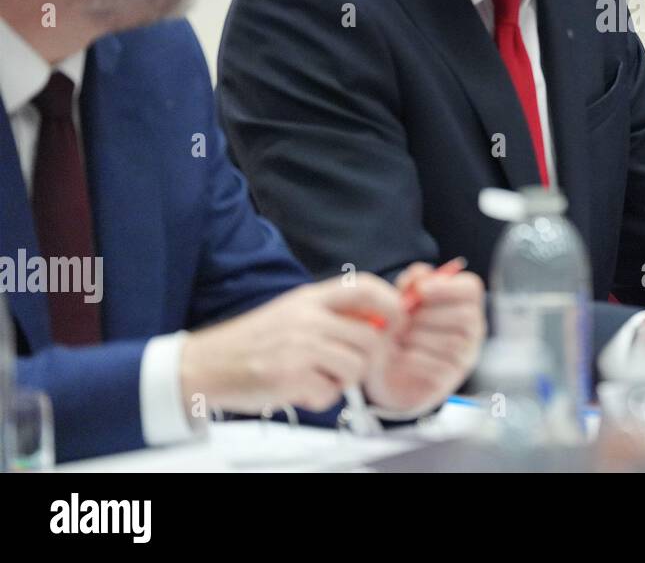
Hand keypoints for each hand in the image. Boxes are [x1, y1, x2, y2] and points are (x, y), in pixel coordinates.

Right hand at [180, 273, 401, 414]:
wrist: (205, 365)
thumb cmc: (255, 341)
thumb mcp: (294, 312)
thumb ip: (333, 313)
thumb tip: (382, 317)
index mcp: (309, 298)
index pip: (364, 287)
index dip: (390, 302)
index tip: (397, 320)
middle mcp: (307, 319)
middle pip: (370, 338)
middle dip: (365, 358)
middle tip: (341, 365)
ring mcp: (299, 348)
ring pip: (356, 368)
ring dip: (342, 380)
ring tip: (315, 376)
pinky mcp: (290, 378)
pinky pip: (330, 394)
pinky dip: (318, 398)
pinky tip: (298, 389)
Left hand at [363, 263, 485, 414]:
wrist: (389, 372)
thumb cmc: (402, 327)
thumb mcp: (404, 301)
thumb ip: (411, 283)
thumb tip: (419, 276)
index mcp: (465, 304)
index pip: (471, 289)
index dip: (448, 287)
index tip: (421, 290)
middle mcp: (473, 331)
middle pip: (465, 316)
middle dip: (429, 315)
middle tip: (404, 318)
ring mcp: (464, 358)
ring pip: (450, 342)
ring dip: (417, 337)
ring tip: (398, 337)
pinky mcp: (449, 380)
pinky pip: (435, 366)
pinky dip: (412, 358)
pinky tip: (400, 355)